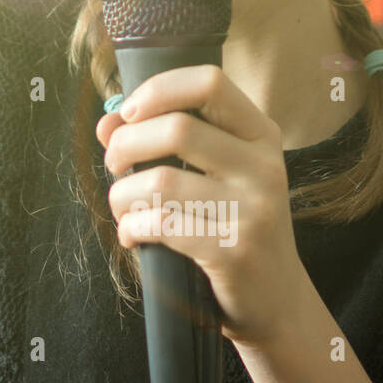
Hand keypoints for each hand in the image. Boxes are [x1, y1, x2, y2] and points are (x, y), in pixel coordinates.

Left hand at [97, 64, 310, 347]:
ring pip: (160, 179)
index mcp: (260, 135)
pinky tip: (133, 234)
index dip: (158, 89)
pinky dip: (132, 226)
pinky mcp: (234, 249)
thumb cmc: (232, 226)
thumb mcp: (213, 175)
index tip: (128, 112)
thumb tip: (107, 122)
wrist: (276, 300)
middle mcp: (264, 165)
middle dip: (125, 144)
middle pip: (175, 128)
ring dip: (122, 194)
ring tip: (123, 208)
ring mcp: (253, 208)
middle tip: (114, 165)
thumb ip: (162, 140)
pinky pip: (161, 223)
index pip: (209, 82)